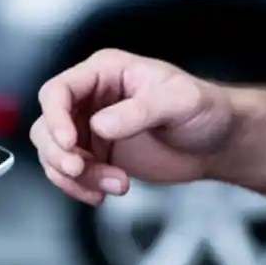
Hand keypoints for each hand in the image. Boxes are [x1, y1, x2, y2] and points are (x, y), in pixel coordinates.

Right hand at [31, 49, 236, 205]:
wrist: (218, 143)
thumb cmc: (204, 109)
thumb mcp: (180, 101)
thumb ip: (140, 110)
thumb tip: (100, 125)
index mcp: (105, 72)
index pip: (59, 91)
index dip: (56, 117)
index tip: (69, 143)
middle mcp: (91, 98)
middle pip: (47, 125)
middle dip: (59, 153)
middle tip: (81, 170)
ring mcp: (90, 128)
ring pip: (54, 154)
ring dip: (75, 176)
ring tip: (116, 184)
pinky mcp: (97, 155)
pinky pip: (70, 174)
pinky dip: (80, 187)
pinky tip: (105, 192)